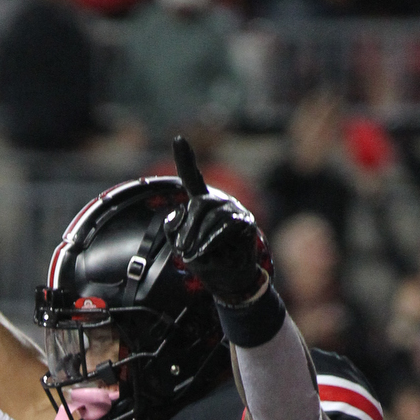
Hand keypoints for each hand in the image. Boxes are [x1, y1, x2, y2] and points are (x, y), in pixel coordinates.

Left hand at [163, 135, 267, 304]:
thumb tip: (177, 217)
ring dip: (199, 239)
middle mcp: (219, 201)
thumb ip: (174, 229)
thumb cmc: (206, 262)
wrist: (230, 281)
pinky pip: (226, 226)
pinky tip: (207, 251)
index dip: (186, 159)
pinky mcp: (246, 222)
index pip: (193, 179)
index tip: (178, 138)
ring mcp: (234, 209)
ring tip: (196, 256)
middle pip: (198, 204)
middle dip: (187, 229)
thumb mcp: (182, 247)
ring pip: (211, 216)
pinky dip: (213, 240)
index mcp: (203, 204)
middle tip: (183, 250)